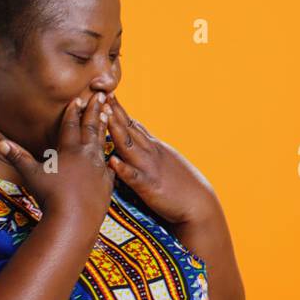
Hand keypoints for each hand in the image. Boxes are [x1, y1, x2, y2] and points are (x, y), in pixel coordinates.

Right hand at [0, 91, 113, 225]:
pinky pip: (110, 166)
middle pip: (91, 128)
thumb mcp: (32, 175)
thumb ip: (18, 157)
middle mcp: (88, 155)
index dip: (73, 111)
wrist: (75, 219)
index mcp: (70, 150)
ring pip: (103, 143)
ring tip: (109, 115)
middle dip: (95, 111)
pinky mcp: (108, 183)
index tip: (78, 98)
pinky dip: (110, 157)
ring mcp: (100, 168)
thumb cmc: (50, 197)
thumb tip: (0, 142)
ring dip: (105, 128)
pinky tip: (111, 154)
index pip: (71, 125)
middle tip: (102, 95)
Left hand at [104, 93, 219, 225]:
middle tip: (100, 95)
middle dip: (113, 112)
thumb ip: (152, 153)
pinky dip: (122, 168)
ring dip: (115, 130)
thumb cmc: (183, 188)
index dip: (119, 110)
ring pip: (129, 146)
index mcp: (155, 148)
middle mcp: (151, 153)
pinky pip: (133, 176)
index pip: (134, 125)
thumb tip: (139, 145)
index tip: (107, 94)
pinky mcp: (150, 186)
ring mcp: (150, 168)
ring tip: (103, 116)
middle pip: (129, 129)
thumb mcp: (167, 163)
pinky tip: (112, 161)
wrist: (200, 205)